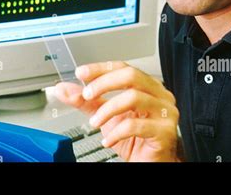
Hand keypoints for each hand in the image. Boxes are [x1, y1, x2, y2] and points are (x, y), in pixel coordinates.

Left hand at [54, 61, 179, 161]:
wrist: (149, 163)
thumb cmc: (133, 138)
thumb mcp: (105, 116)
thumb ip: (86, 102)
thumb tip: (64, 89)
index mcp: (146, 85)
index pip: (122, 67)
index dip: (100, 69)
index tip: (81, 73)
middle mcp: (159, 94)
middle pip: (131, 75)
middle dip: (104, 84)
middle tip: (87, 95)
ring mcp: (165, 111)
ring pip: (134, 97)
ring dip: (108, 110)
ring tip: (95, 122)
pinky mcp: (165, 131)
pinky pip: (137, 125)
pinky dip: (116, 132)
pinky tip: (107, 140)